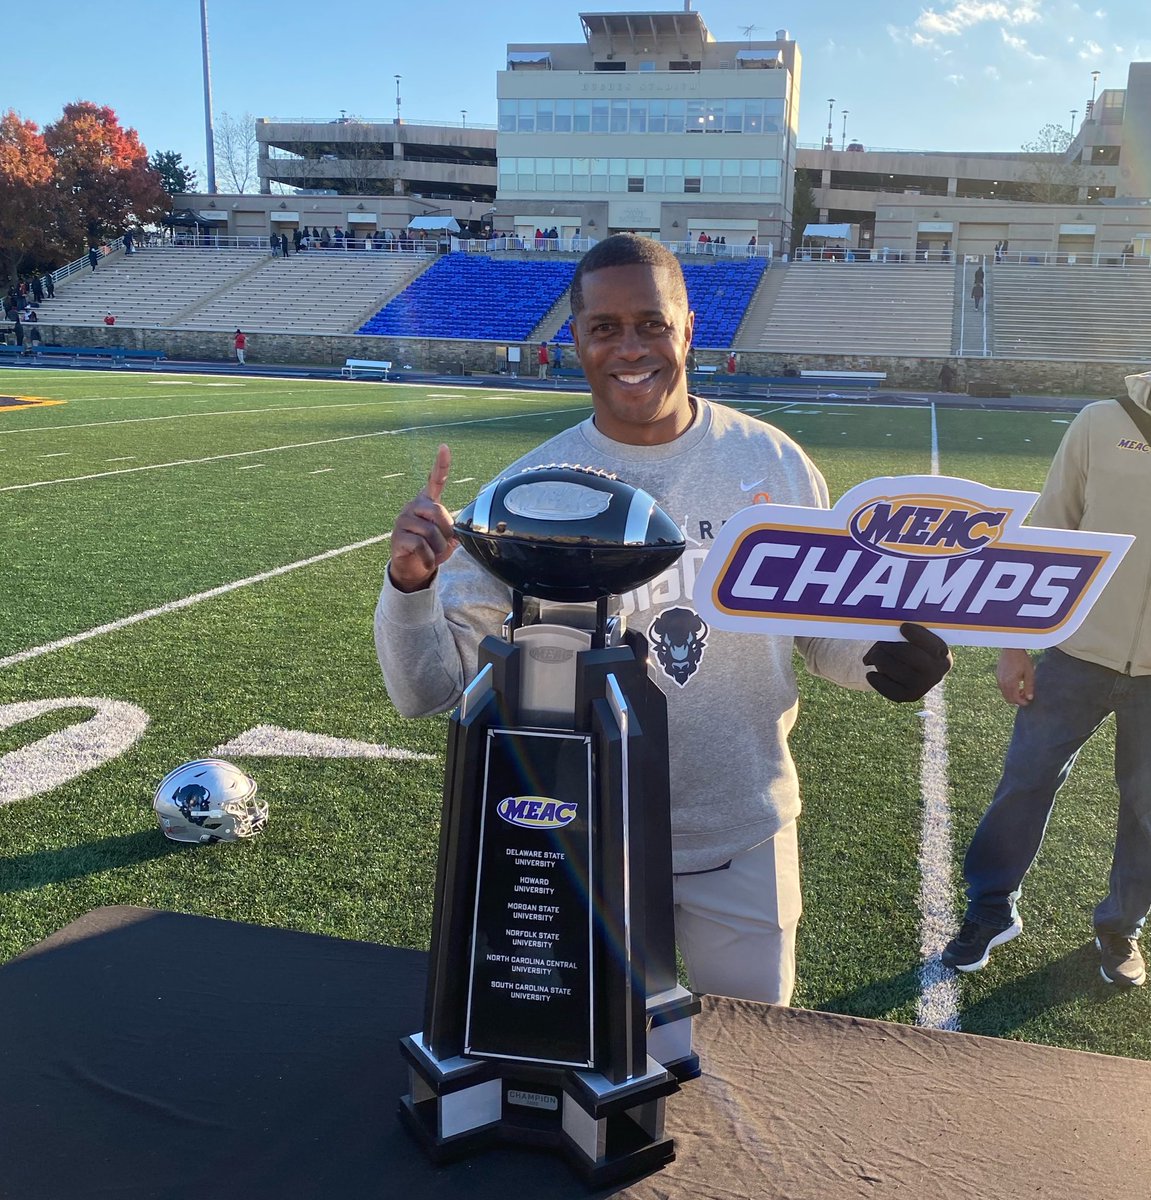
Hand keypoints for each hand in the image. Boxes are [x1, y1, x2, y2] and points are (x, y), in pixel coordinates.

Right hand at [388, 444, 458, 592]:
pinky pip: (421, 546)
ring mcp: (403, 520)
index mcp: (427, 502)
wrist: (413, 567)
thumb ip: (453, 530)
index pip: (435, 480)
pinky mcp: (398, 536)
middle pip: (438, 511)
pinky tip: (427, 560)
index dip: (440, 464)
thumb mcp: (447, 539)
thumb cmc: (431, 548)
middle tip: (445, 543)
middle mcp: (413, 506)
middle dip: (447, 531)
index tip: (444, 447)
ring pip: (430, 531)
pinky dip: (429, 557)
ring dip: (438, 548)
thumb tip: (456, 533)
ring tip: (434, 553)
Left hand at [863, 622, 951, 702]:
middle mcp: (936, 672)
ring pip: (893, 668)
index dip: (917, 634)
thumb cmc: (910, 647)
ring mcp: (924, 686)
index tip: (903, 627)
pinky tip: (871, 674)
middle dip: (887, 646)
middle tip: (878, 645)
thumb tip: (879, 644)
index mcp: (941, 653)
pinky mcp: (911, 696)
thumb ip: (900, 635)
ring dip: (878, 659)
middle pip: (907, 653)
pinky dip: (876, 680)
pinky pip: (889, 689)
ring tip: (874, 656)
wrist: (916, 671)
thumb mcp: (911, 638)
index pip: (931, 643)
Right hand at [996, 648, 1034, 705]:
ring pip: (1004, 694)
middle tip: (1025, 696)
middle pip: (1008, 699)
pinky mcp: (997, 675)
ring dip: (1012, 695)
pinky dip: (1008, 690)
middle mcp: (1002, 682)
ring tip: (1021, 689)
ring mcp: (999, 679)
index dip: (1022, 702)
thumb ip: (1029, 686)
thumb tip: (1030, 698)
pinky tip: (1015, 683)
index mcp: (1011, 682)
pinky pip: (1002, 687)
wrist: (1011, 649)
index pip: (1015, 699)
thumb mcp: (1029, 673)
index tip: (1029, 702)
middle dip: (1017, 700)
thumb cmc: (1022, 659)